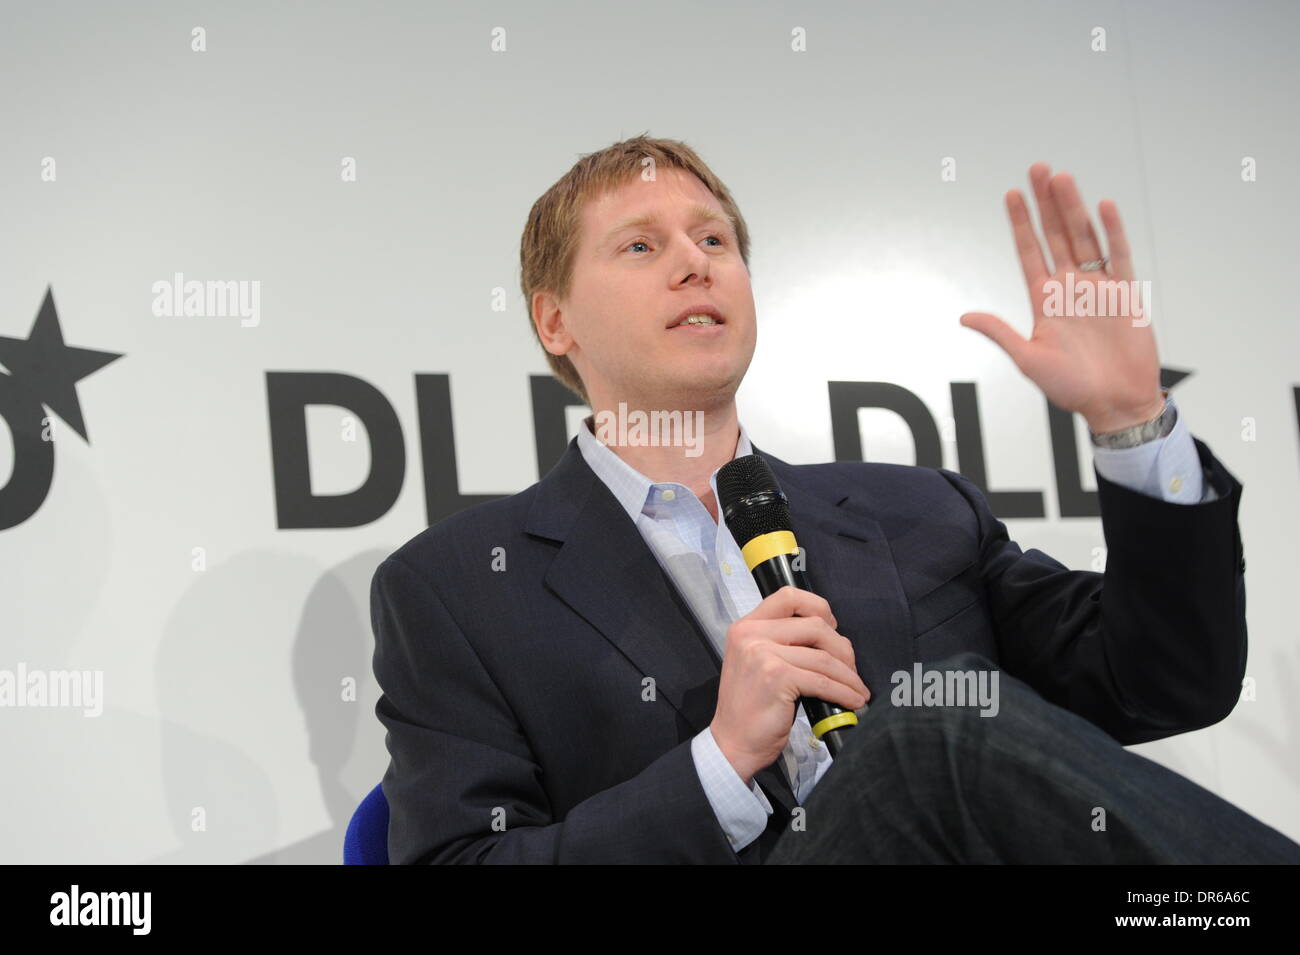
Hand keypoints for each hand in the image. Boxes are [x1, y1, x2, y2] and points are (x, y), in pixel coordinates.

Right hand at [710, 586, 869, 784]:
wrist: (732, 743)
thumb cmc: (749, 707)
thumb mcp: (758, 663)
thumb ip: (783, 643)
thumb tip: (830, 637)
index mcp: (746, 626)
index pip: (788, 596)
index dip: (818, 607)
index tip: (832, 627)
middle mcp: (751, 634)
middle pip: (815, 625)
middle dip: (842, 648)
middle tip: (850, 670)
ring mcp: (763, 654)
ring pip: (824, 657)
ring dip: (848, 676)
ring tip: (857, 690)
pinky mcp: (777, 676)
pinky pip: (823, 680)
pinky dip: (844, 692)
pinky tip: (852, 701)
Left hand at [959, 163, 1164, 433]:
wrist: (1116, 403)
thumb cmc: (1072, 389)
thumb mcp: (1029, 360)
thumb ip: (1001, 333)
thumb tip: (964, 317)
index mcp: (1044, 301)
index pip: (1029, 252)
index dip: (1020, 224)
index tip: (1011, 195)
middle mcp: (1069, 287)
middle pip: (1056, 235)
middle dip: (1046, 203)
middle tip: (1038, 169)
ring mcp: (1098, 287)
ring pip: (1084, 238)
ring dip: (1073, 208)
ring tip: (1062, 178)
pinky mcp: (1126, 293)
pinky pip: (1119, 256)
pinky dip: (1113, 232)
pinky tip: (1104, 206)